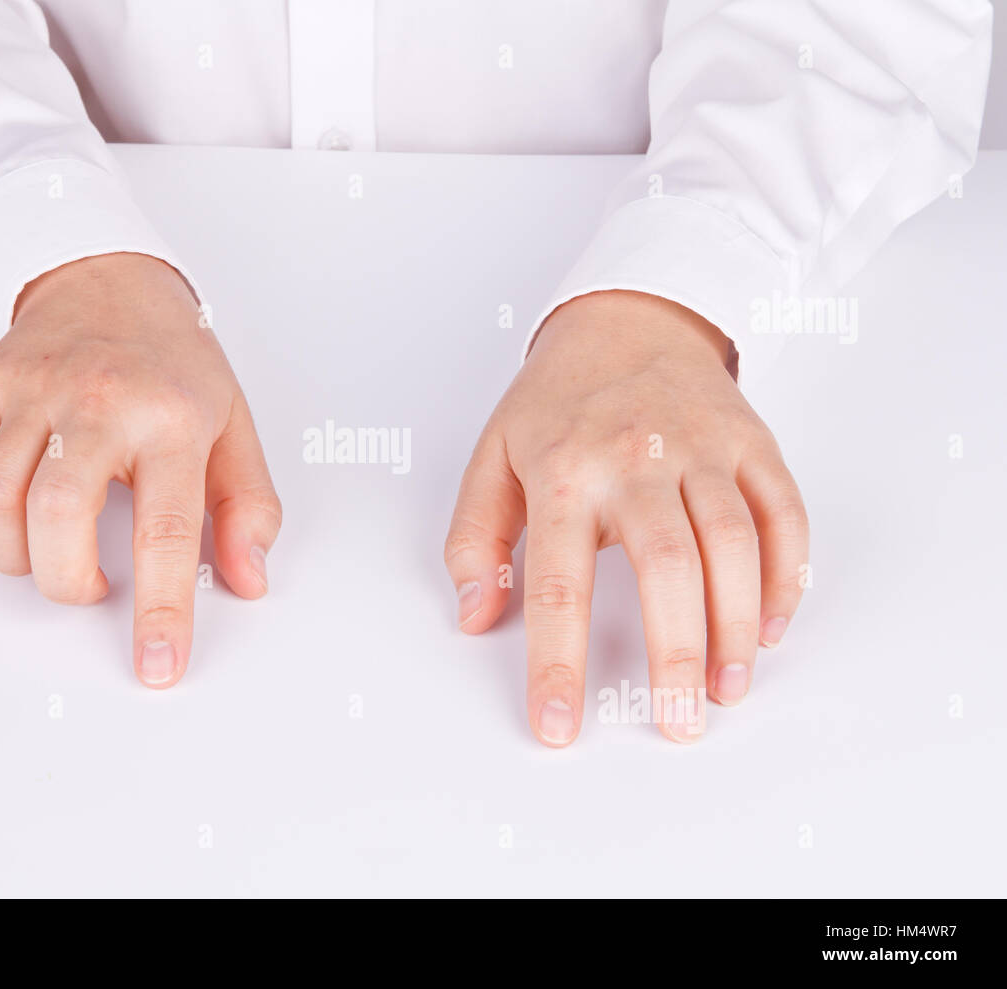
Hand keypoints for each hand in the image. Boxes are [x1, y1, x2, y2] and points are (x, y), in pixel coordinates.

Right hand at [0, 252, 280, 687]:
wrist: (109, 276)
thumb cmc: (176, 363)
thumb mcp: (233, 427)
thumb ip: (247, 508)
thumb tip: (246, 581)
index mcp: (172, 421)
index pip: (168, 533)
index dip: (162, 612)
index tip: (157, 668)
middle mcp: (98, 402)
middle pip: (58, 520)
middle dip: (67, 583)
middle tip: (90, 586)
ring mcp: (32, 391)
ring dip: (15, 557)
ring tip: (49, 551)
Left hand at [444, 290, 807, 744]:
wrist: (627, 317)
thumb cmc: (555, 402)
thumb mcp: (492, 457)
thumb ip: (476, 538)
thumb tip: (474, 616)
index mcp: (562, 471)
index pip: (558, 582)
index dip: (557, 662)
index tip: (559, 726)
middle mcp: (636, 458)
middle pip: (666, 564)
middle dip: (675, 652)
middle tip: (678, 724)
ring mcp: (702, 447)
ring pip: (734, 541)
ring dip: (737, 624)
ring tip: (727, 691)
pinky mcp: (751, 442)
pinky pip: (783, 511)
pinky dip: (787, 573)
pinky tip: (771, 627)